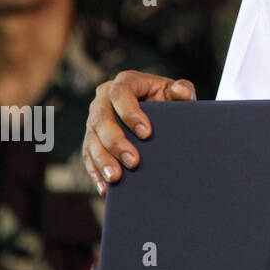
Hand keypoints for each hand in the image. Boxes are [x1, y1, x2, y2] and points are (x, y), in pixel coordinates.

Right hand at [82, 70, 195, 194]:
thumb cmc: (166, 98)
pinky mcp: (91, 139)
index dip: (130, 113)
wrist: (158, 111)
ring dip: (103, 160)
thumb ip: (182, 90)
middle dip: (116, 142)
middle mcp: (103, 99)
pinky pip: (88, 156)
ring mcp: (93, 119)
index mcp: (124, 82)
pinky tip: (106, 187)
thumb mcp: (175, 92)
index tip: (146, 133)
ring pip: (91, 140)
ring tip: (116, 178)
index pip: (120, 94)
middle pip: (101, 119)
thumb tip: (181, 91)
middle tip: (133, 162)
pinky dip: (96, 172)